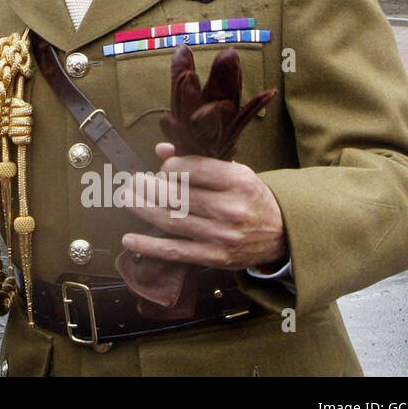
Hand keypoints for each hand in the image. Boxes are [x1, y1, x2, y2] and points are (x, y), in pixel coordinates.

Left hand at [120, 143, 287, 270]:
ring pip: (172, 221)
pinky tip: (129, 239)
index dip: (170, 167)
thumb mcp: (235, 171)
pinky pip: (175, 252)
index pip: (192, 169)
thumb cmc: (251, 197)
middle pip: (177, 196)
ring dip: (143, 209)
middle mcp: (231, 209)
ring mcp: (222, 236)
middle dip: (148, 187)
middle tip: (133, 181)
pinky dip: (149, 246)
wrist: (281, 233)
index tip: (163, 169)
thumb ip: (199, 160)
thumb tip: (161, 150)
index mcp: (238, 182)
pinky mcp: (215, 257)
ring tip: (126, 198)